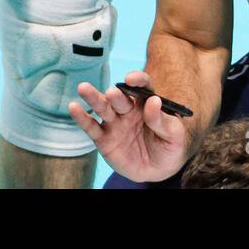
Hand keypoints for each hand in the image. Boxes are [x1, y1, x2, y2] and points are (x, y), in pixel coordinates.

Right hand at [69, 70, 190, 182]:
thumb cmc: (170, 147)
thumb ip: (162, 120)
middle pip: (120, 97)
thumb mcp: (174, 135)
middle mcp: (129, 110)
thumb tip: (154, 101)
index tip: (132, 79)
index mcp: (147, 104)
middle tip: (111, 94)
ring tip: (84, 88)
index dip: (137, 80)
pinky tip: (74, 107)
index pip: (142, 87)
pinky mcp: (104, 139)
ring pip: (103, 108)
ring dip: (94, 98)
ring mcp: (115, 123)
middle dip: (115, 94)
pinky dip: (82, 118)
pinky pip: (92, 128)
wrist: (159, 170)